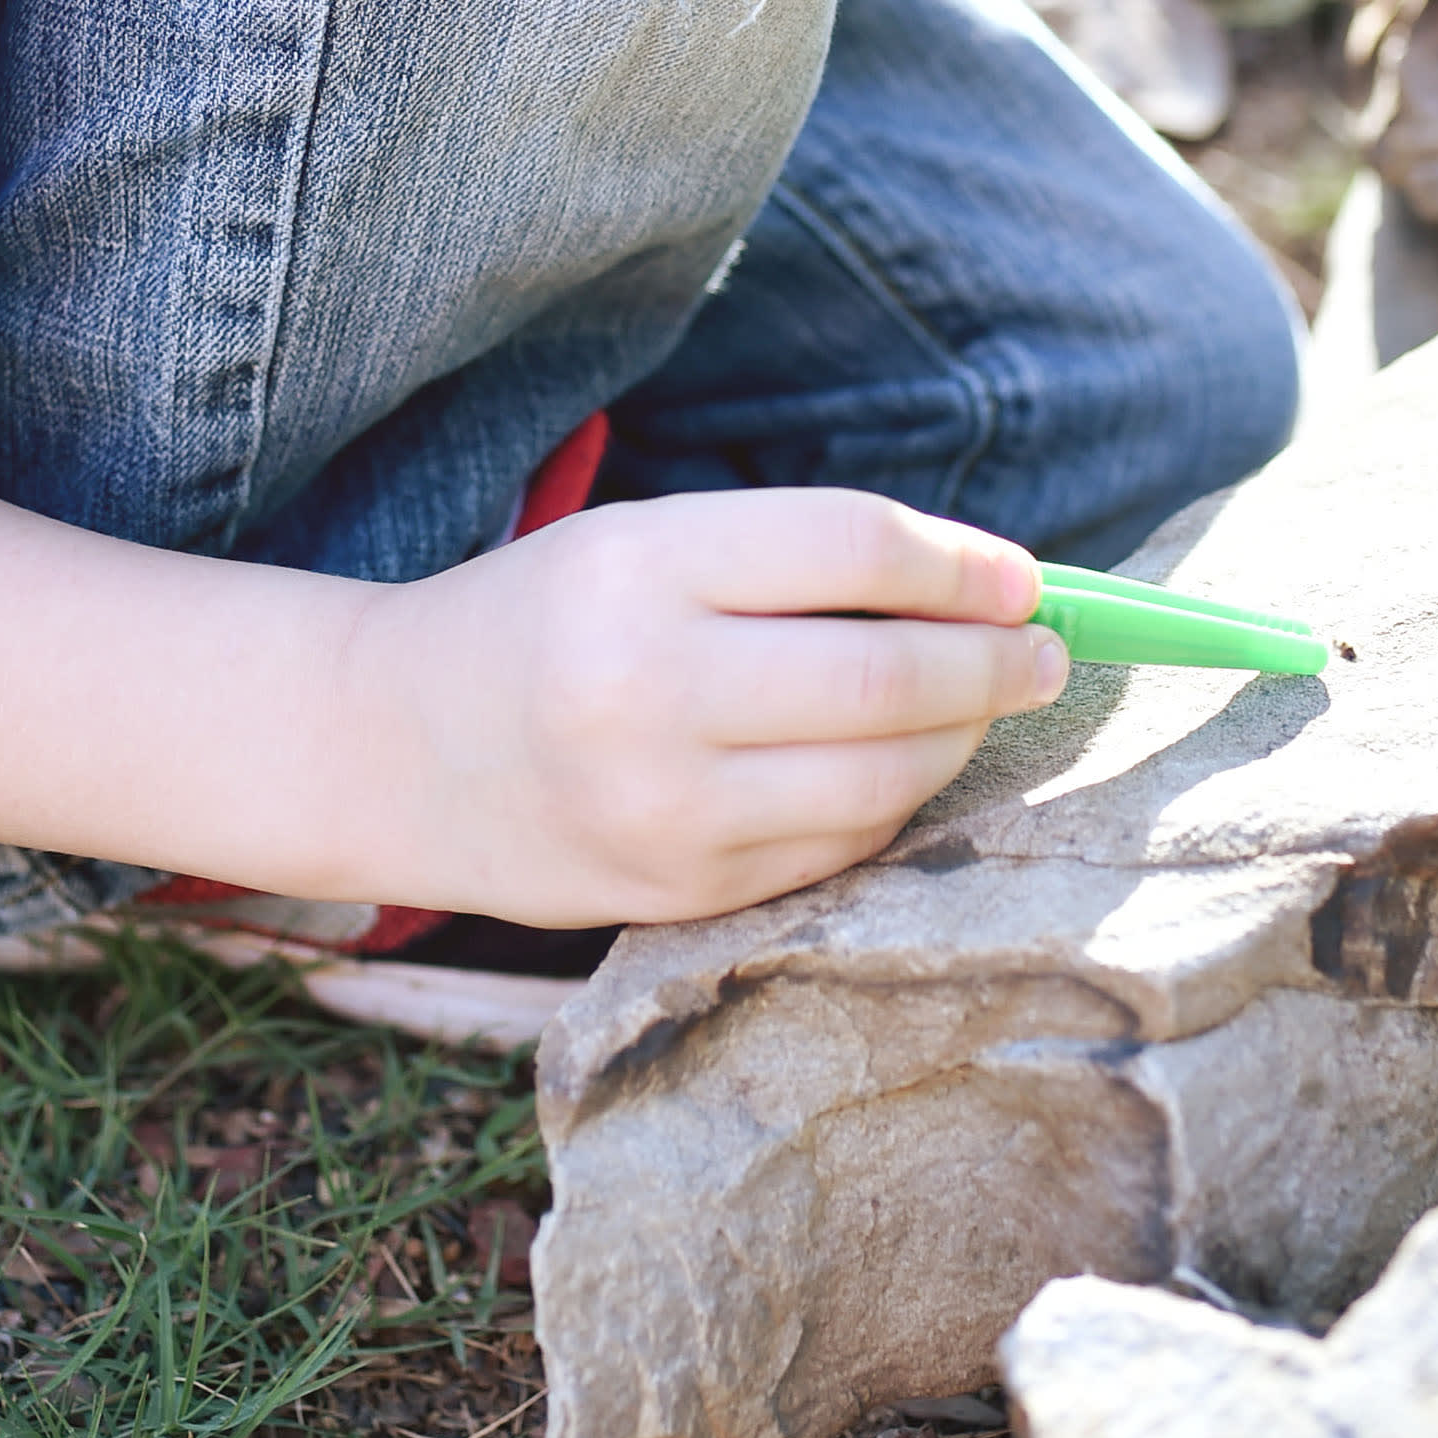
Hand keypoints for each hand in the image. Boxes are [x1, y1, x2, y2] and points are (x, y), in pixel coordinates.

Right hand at [360, 491, 1067, 926]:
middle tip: (1045, 654)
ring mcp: (663, 805)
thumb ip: (802, 560)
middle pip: (888, 676)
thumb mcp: (647, 546)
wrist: (391, 747)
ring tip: (981, 706)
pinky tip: (898, 767)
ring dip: (961, 740)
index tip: (1023, 576)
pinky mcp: (676, 891)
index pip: (854, 546)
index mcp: (643, 566)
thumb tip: (990, 587)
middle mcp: (649, 686)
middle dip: (998, 665)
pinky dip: (891, 803)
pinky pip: (836, 850)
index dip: (964, 562)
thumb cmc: (549, 622)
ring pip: (881, 778)